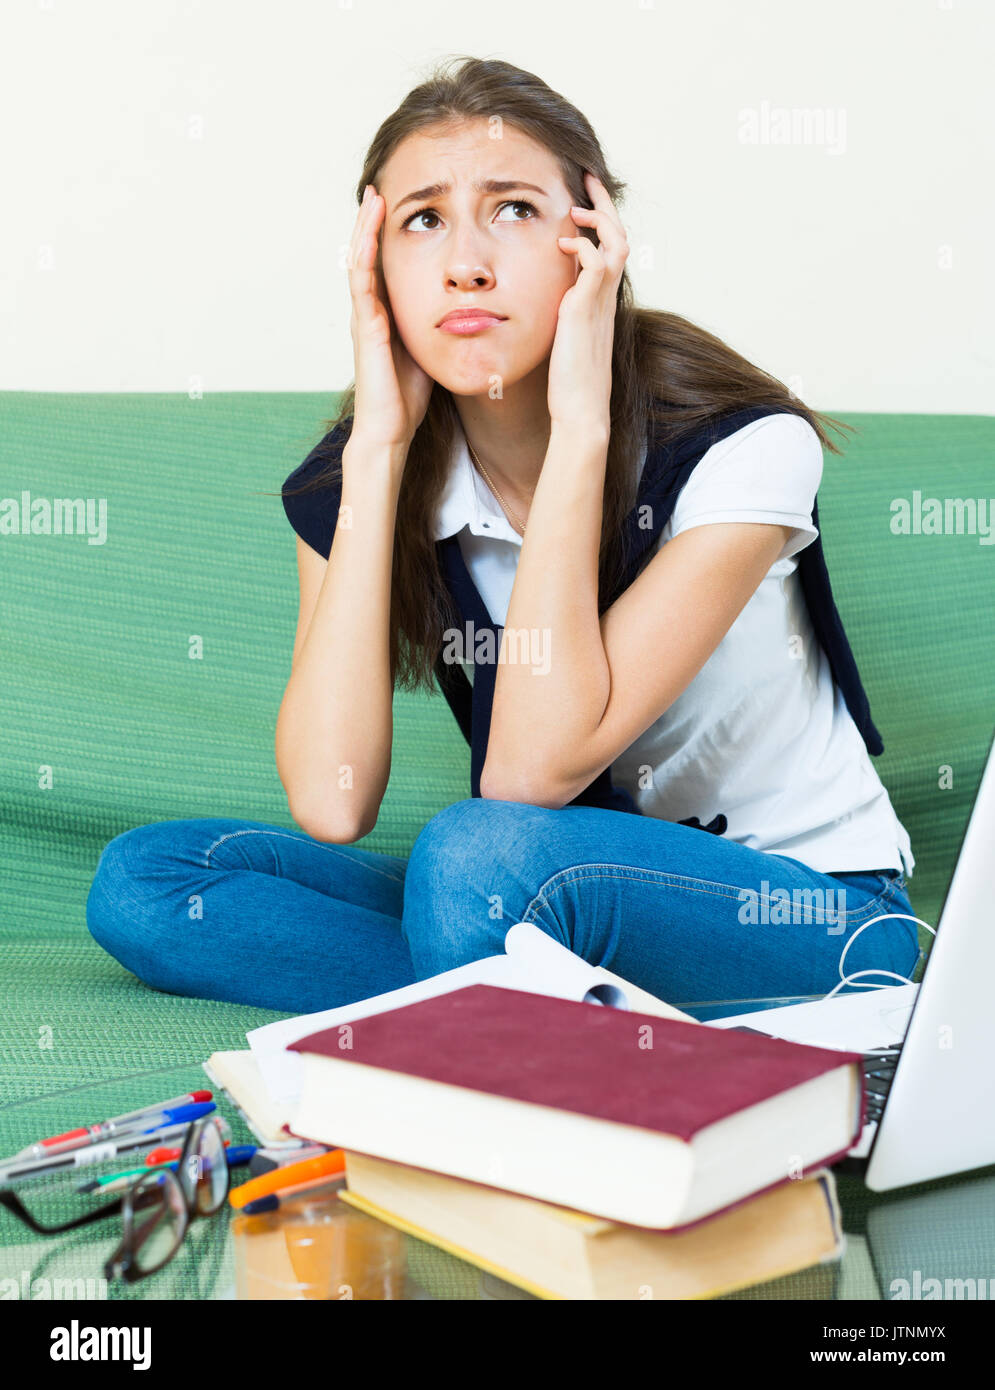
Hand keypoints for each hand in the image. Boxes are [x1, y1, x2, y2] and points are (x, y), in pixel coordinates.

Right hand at [347, 184, 433, 452]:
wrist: (390, 429)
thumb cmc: (410, 397)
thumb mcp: (432, 349)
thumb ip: (440, 327)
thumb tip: (468, 310)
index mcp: (386, 314)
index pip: (385, 265)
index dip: (388, 236)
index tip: (400, 207)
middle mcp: (371, 311)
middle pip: (367, 255)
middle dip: (372, 222)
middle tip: (380, 189)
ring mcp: (364, 317)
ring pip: (359, 261)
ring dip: (364, 228)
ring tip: (372, 198)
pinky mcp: (365, 327)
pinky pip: (361, 283)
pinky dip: (363, 255)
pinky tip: (368, 233)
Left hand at [547, 171, 629, 436]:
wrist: (581, 410)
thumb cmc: (569, 381)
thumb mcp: (564, 337)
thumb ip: (560, 312)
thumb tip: (546, 300)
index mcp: (600, 299)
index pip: (609, 247)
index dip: (601, 219)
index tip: (584, 196)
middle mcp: (605, 296)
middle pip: (619, 235)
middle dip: (604, 203)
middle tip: (587, 177)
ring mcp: (599, 302)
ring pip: (616, 243)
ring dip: (598, 219)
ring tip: (577, 209)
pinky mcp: (585, 310)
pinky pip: (596, 264)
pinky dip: (584, 246)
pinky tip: (565, 244)